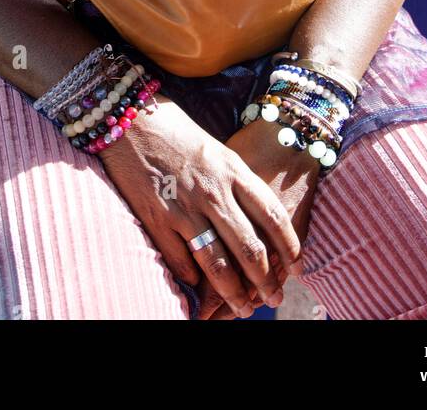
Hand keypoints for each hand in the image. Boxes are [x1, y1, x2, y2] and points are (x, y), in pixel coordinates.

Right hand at [97, 96, 300, 318]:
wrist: (130, 118)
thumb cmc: (177, 132)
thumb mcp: (217, 152)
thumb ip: (237, 184)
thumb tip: (258, 222)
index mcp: (233, 170)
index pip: (273, 215)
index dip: (290, 247)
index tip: (297, 267)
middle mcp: (213, 191)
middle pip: (250, 247)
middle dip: (266, 280)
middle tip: (275, 298)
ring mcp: (184, 207)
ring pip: (218, 263)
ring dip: (234, 292)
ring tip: (244, 308)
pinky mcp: (157, 218)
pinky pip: (181, 261)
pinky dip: (194, 281)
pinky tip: (200, 290)